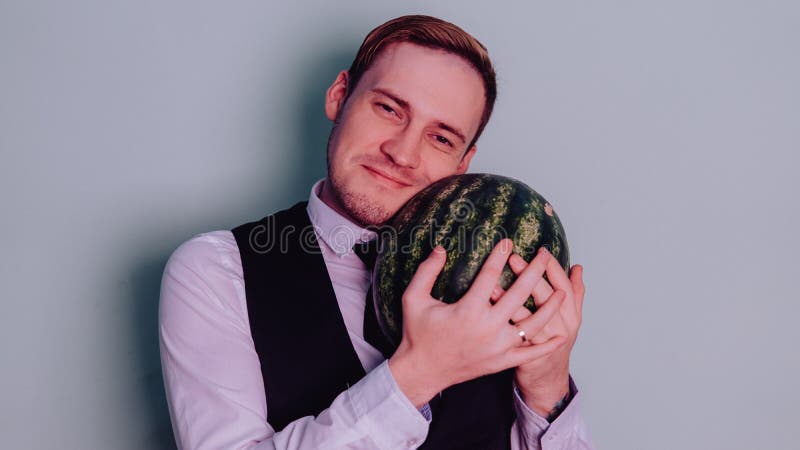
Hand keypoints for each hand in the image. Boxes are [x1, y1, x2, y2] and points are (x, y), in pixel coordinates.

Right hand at [388, 239, 566, 407]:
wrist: (423, 371)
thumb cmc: (418, 333)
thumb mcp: (413, 298)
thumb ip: (426, 271)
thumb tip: (440, 248)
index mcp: (468, 310)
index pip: (490, 276)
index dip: (500, 256)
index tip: (509, 241)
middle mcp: (487, 327)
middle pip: (519, 293)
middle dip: (534, 270)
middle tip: (544, 254)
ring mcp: (498, 347)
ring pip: (533, 323)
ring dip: (549, 305)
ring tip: (562, 290)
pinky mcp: (502, 362)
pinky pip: (530, 353)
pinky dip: (548, 345)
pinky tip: (562, 334)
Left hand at [490, 248, 584, 416]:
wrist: (548, 381)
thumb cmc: (556, 343)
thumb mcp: (571, 319)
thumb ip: (575, 292)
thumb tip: (578, 267)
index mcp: (571, 314)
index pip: (563, 285)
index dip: (552, 267)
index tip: (541, 250)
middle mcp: (561, 327)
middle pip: (546, 296)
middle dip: (529, 275)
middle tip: (514, 257)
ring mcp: (543, 342)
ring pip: (528, 316)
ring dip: (511, 296)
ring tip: (494, 281)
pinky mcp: (525, 356)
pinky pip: (512, 335)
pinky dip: (501, 321)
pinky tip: (488, 307)